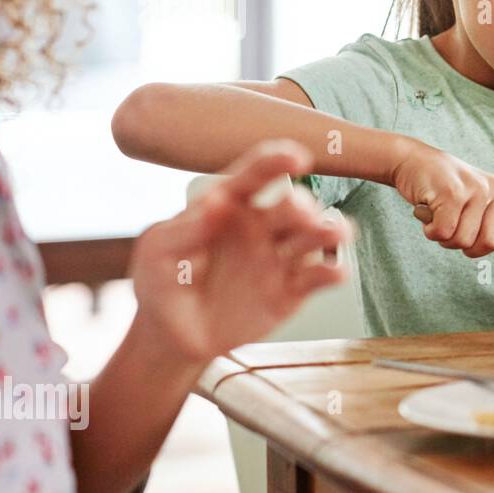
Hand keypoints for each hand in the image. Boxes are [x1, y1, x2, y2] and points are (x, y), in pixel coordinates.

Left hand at [128, 140, 352, 363]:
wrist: (175, 334)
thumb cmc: (164, 281)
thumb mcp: (158, 250)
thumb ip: (182, 228)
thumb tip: (213, 207)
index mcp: (231, 206)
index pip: (255, 176)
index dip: (276, 162)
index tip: (296, 158)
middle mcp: (262, 227)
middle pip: (293, 206)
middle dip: (301, 205)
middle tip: (299, 213)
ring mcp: (280, 258)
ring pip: (316, 236)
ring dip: (330, 230)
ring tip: (334, 234)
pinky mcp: (293, 291)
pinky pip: (320, 276)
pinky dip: (333, 271)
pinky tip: (335, 272)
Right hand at [391, 140, 493, 257]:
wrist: (414, 160)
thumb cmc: (448, 188)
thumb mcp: (481, 202)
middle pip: (492, 244)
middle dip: (469, 246)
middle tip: (456, 228)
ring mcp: (477, 190)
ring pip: (464, 242)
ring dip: (446, 238)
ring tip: (442, 216)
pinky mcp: (453, 193)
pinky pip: (445, 234)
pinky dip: (432, 232)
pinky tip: (430, 214)